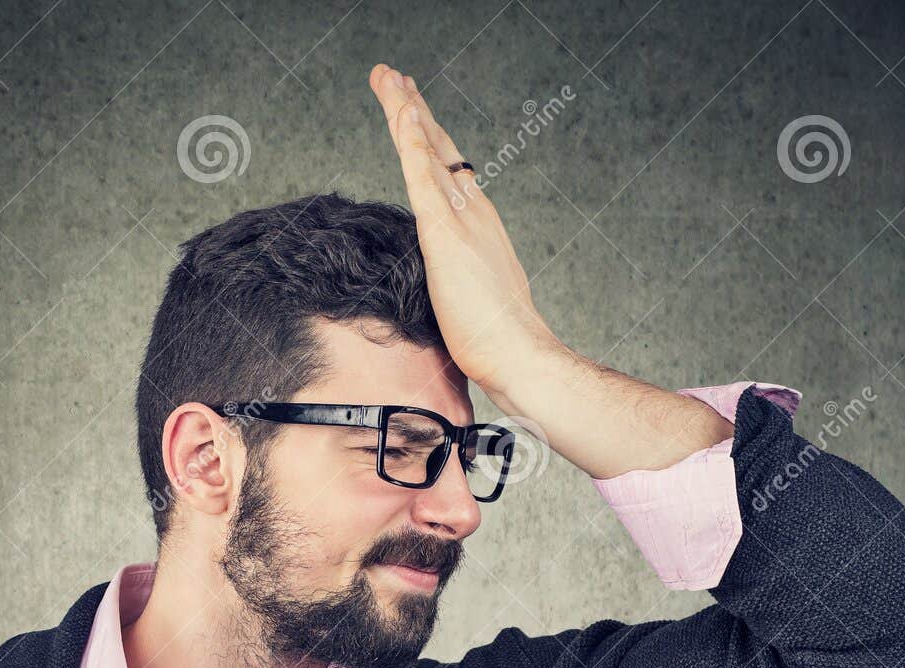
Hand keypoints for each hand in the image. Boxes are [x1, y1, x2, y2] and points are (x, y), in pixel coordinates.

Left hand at [369, 63, 561, 402]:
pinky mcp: (446, 235)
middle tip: (390, 75)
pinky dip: (414, 141)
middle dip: (413, 110)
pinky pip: (425, 176)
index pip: (447, 173)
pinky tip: (404, 114)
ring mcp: (462, 220)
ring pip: (428, 152)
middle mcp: (474, 213)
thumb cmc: (496, 341)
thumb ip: (456, 284)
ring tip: (386, 77)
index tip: (410, 111)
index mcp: (478, 227)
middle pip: (439, 149)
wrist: (519, 355)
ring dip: (406, 110)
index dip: (427, 140)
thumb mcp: (470, 302)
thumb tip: (444, 292)